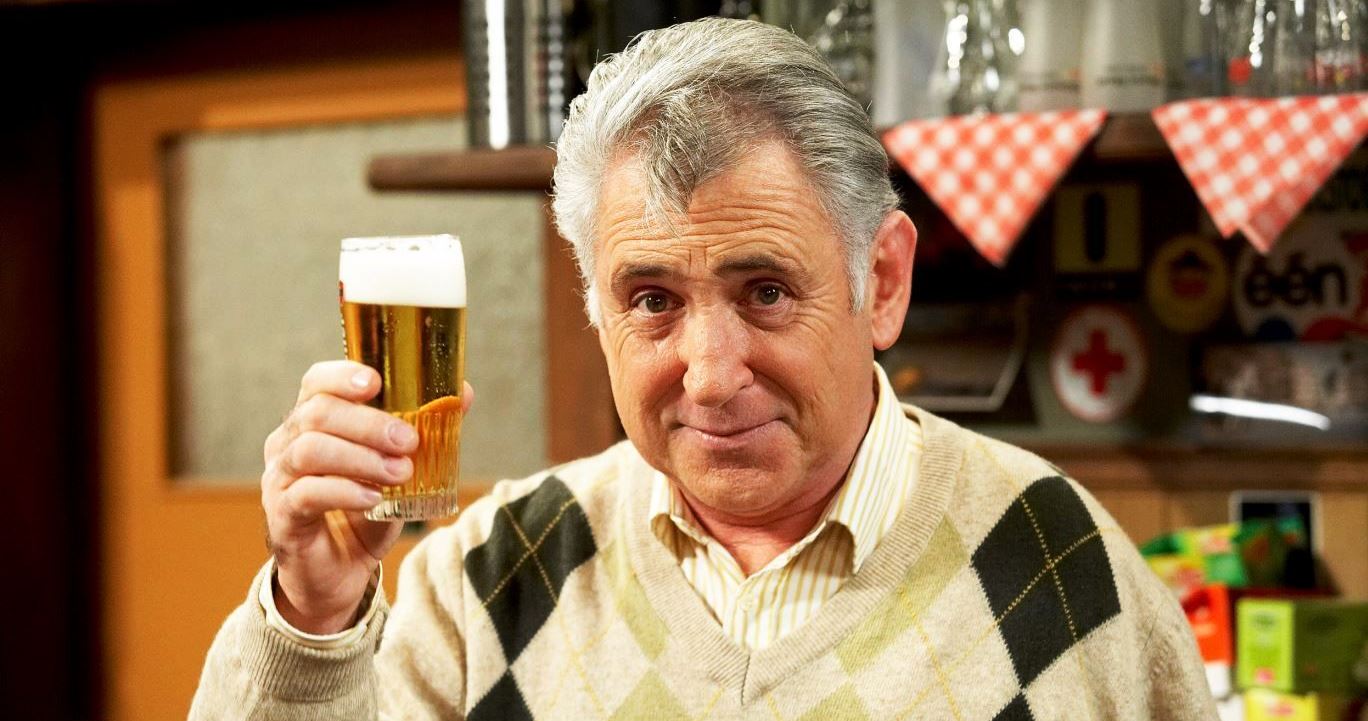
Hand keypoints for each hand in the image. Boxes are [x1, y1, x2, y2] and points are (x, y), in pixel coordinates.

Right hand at [261, 360, 472, 633]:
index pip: (317, 383)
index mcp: (313, 421)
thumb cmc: (366, 511)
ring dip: (361, 458)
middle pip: (317, 414)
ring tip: (400, 472)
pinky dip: (345, 492)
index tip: (377, 382)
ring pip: (310, 451)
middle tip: (410, 441)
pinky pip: (307, 494)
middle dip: (368, 423)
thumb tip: (465, 393)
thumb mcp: (400, 467)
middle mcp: (288, 443)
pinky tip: (375, 498)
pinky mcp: (282, 515)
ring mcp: (280, 479)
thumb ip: (426, 430)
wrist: (339, 571)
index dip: (343, 376)